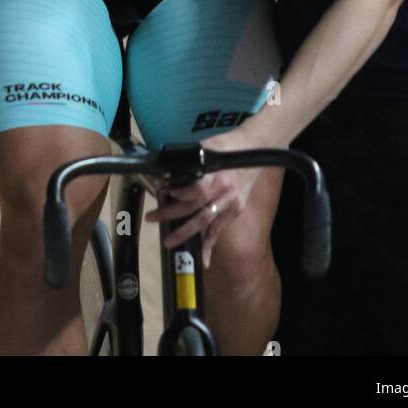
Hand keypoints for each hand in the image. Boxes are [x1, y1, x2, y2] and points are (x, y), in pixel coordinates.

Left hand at [144, 132, 261, 266]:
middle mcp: (223, 192)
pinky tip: (203, 260)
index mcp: (216, 175)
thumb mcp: (207, 147)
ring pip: (206, 222)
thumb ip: (191, 161)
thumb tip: (168, 171)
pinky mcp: (236, 210)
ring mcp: (231, 204)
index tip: (165, 192)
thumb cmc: (227, 146)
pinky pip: (219, 229)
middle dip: (172, 214)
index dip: (181, 194)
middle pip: (196, 208)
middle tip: (152, 217)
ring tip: (169, 242)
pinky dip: (210, 244)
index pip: (197, 190)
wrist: (255, 150)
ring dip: (186, 233)